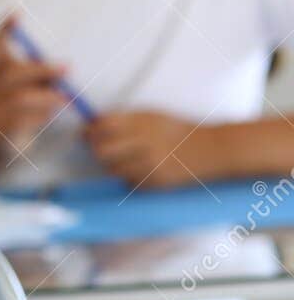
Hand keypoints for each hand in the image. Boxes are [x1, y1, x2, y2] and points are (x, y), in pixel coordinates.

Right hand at [0, 16, 76, 157]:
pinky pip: (18, 121)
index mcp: (0, 76)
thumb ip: (37, 80)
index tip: (15, 13)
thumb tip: (65, 71)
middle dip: (42, 69)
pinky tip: (48, 117)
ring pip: (18, 98)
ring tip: (63, 98)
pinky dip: (37, 117)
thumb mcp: (23, 93)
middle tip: (67, 68)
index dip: (4, 31)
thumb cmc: (13, 114)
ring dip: (44, 96)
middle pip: (13, 73)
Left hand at [85, 110, 214, 187]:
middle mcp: (146, 141)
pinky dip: (130, 178)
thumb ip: (124, 120)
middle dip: (96, 151)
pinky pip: (129, 182)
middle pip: (102, 150)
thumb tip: (91, 125)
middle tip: (100, 150)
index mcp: (143, 121)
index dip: (90, 131)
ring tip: (126, 160)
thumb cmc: (178, 132)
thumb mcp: (153, 117)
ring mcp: (151, 163)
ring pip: (113, 169)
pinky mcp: (157, 181)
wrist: (212, 149)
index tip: (86, 134)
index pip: (103, 126)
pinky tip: (143, 170)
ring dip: (113, 166)